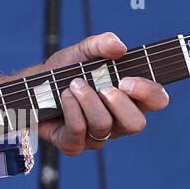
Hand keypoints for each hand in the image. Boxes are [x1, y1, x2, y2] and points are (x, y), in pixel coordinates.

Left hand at [14, 32, 169, 155]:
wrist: (32, 85)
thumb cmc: (65, 70)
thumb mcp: (83, 51)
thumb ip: (102, 44)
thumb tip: (119, 47)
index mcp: (130, 97)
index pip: (157, 100)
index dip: (147, 92)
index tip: (126, 80)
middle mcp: (117, 120)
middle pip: (136, 124)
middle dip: (118, 104)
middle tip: (102, 87)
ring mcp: (96, 135)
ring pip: (104, 126)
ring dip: (87, 100)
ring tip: (73, 85)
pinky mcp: (74, 144)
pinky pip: (79, 132)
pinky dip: (71, 110)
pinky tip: (64, 97)